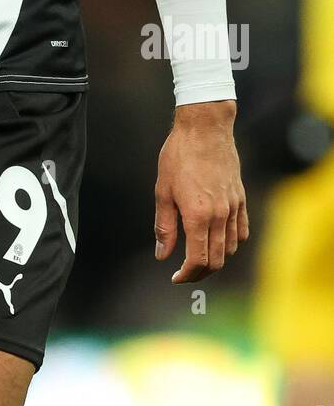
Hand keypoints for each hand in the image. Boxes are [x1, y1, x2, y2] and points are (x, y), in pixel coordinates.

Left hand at [154, 100, 248, 282]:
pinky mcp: (241, 198)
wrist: (205, 128)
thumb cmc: (179, 156)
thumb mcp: (163, 191)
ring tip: (199, 256)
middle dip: (200, 272)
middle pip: (217, 260)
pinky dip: (232, 242)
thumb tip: (162, 255)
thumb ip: (164, 226)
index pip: (198, 260)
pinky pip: (242, 231)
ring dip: (216, 259)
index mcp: (198, 216)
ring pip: (231, 248)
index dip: (187, 275)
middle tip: (185, 272)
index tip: (175, 277)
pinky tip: (218, 239)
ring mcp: (233, 207)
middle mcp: (220, 216)